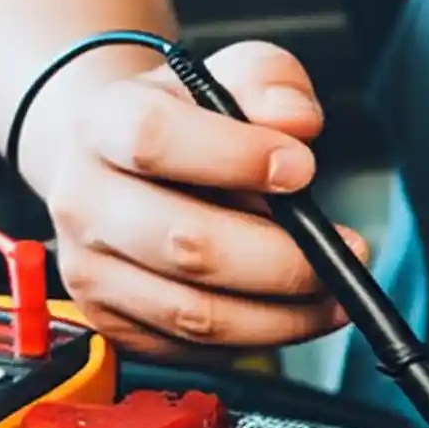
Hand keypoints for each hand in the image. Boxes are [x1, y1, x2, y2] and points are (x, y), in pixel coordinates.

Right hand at [46, 41, 365, 361]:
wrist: (113, 164)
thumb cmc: (180, 121)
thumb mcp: (225, 77)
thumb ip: (269, 82)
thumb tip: (296, 122)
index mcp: (102, 124)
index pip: (155, 141)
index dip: (237, 158)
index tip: (302, 169)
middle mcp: (83, 201)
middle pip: (185, 245)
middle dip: (282, 259)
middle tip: (345, 252)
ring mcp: (91, 272)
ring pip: (194, 314)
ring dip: (281, 314)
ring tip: (333, 293)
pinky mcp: (113, 325)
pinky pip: (194, 350)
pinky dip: (255, 339)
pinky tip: (290, 313)